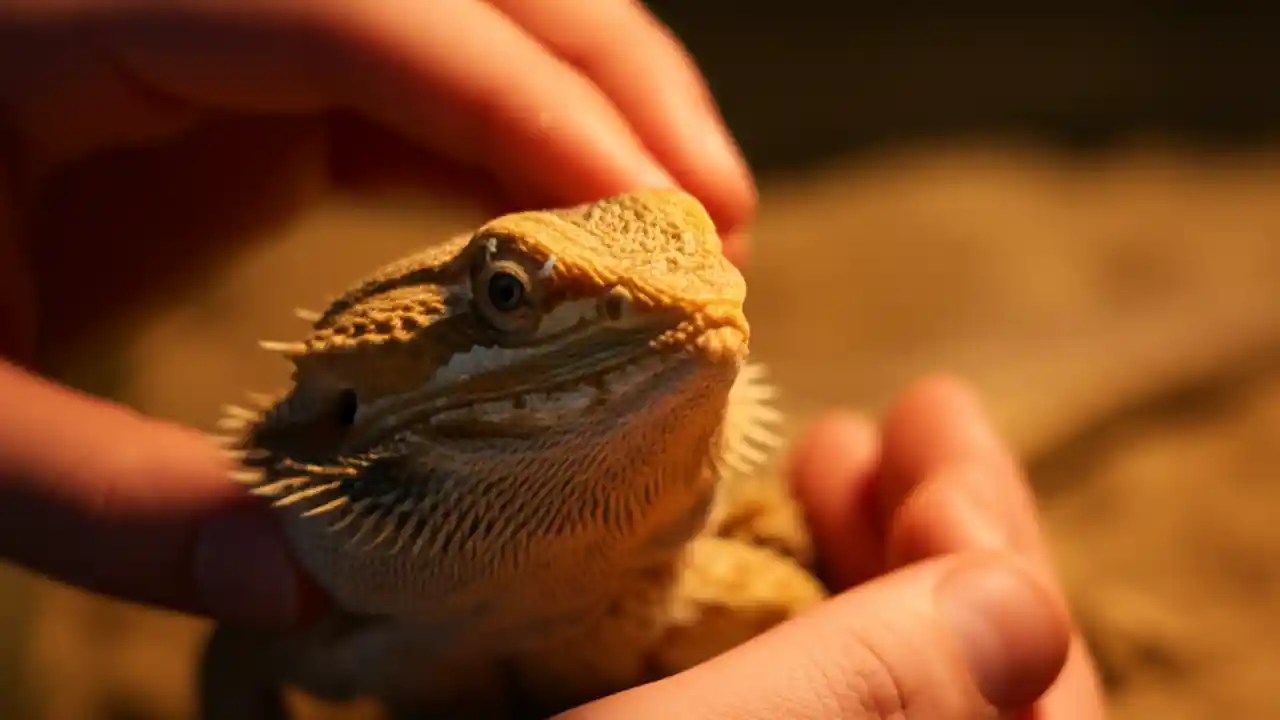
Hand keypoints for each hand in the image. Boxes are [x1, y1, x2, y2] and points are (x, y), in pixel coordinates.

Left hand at [0, 0, 750, 617]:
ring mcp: (237, 19)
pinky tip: (578, 245)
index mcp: (80, 5)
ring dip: (594, 108)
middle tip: (714, 218)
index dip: (523, 101)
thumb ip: (106, 499)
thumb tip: (314, 583)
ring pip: (470, 9)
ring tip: (681, 231)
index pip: (354, 5)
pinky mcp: (264, 69)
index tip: (648, 226)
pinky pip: (434, 79)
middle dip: (609, 79)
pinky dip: (526, 153)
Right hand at [561, 377, 1106, 718]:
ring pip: (859, 693)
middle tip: (882, 421)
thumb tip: (1018, 605)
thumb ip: (864, 703)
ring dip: (850, 564)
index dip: (1001, 558)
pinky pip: (771, 705)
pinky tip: (736, 538)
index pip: (1033, 715)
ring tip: (817, 453)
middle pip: (946, 694)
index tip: (932, 420)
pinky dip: (767, 617)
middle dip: (923, 541)